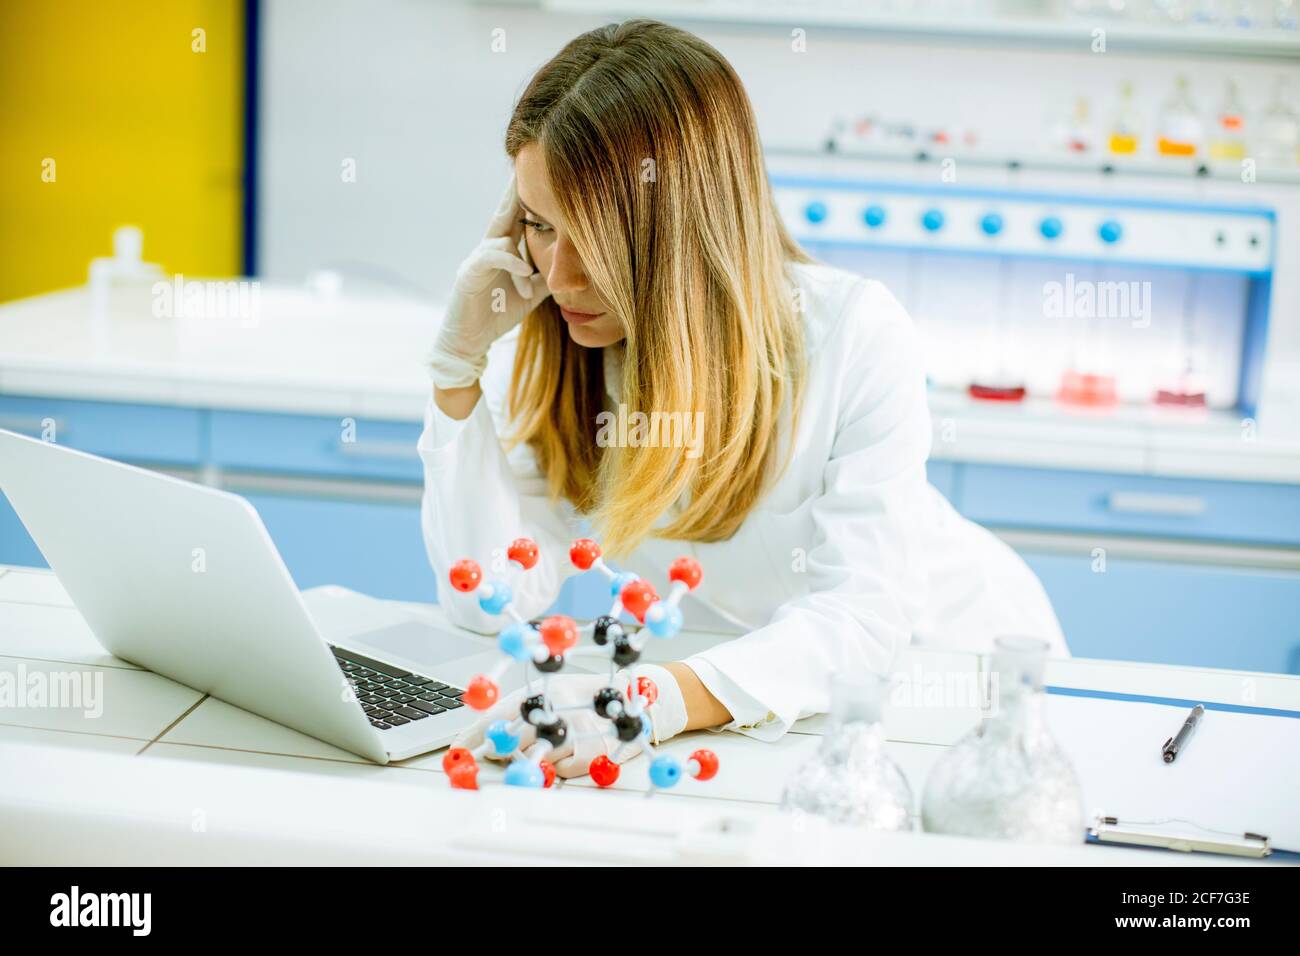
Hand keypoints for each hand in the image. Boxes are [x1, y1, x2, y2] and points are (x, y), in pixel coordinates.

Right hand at [428, 174, 550, 389]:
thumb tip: (569, 267)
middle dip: (514, 193)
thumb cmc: (497, 315)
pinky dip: (510, 262)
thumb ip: (544, 277)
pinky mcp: (469, 272)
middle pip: (503, 215)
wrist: (471, 342)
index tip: (538, 177)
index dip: (526, 200)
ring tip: (527, 291)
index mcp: (503, 252)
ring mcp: (477, 259)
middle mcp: (488, 249)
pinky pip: (492, 257)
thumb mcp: (530, 294)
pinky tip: (523, 272)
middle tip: (524, 168)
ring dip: (522, 263)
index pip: (516, 220)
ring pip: (503, 240)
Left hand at [451, 666, 686, 778]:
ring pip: (535, 762)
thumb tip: (469, 739)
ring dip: (531, 763)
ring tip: (543, 748)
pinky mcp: (591, 753)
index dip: (471, 737)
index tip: (454, 754)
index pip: (495, 716)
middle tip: (496, 757)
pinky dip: (559, 769)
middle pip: (511, 743)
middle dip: (501, 753)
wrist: (629, 694)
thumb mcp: (543, 691)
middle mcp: (555, 707)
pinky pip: (560, 773)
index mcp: (538, 689)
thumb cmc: (578, 695)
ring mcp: (574, 732)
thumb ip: (511, 712)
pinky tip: (566, 754)